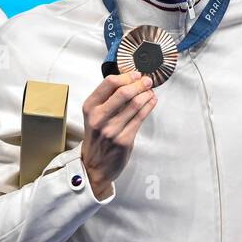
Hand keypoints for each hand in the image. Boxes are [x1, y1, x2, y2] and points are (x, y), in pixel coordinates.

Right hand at [80, 71, 155, 199]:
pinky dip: (149, 106)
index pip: (109, 83)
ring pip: (135, 104)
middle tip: (148, 81)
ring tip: (151, 91)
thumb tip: (129, 80)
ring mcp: (112, 129)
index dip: (126, 76)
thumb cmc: (96, 138)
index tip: (135, 74)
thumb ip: (106, 100)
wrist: (94, 166)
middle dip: (140, 84)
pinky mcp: (124, 139)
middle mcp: (99, 118)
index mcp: (90, 107)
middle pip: (124, 92)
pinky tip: (151, 102)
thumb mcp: (93, 116)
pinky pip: (140, 118)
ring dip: (147, 94)